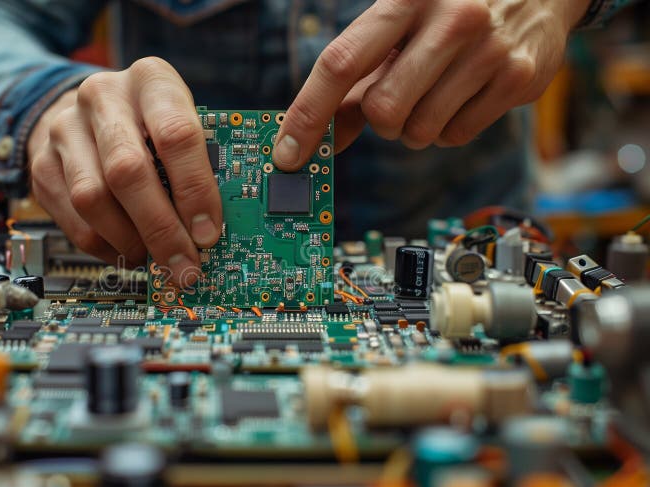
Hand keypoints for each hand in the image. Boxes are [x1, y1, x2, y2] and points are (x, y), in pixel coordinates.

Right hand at [28, 57, 221, 285]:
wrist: (89, 111)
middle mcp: (102, 97)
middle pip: (127, 171)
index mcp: (150, 81)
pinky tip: (128, 249)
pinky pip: (74, 221)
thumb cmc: (151, 123)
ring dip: (131, 241)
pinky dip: (107, 247)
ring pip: (93, 200)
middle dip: (161, 229)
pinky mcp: (43, 165)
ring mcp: (65, 130)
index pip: (176, 135)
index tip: (208, 233)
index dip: (195, 191)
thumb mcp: (183, 124)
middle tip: (184, 263)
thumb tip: (212, 233)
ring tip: (156, 256)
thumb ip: (201, 166)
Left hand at [274, 0, 589, 168]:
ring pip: (419, 132)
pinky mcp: (518, 79)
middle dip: (381, 120)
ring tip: (435, 91)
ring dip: (414, 127)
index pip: (341, 62)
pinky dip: (448, 129)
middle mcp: (449, 18)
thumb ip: (358, 79)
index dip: (308, 114)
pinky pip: (456, 136)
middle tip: (398, 97)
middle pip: (382, 109)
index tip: (287, 154)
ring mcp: (489, 49)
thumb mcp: (400, 26)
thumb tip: (321, 139)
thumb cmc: (449, 11)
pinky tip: (462, 95)